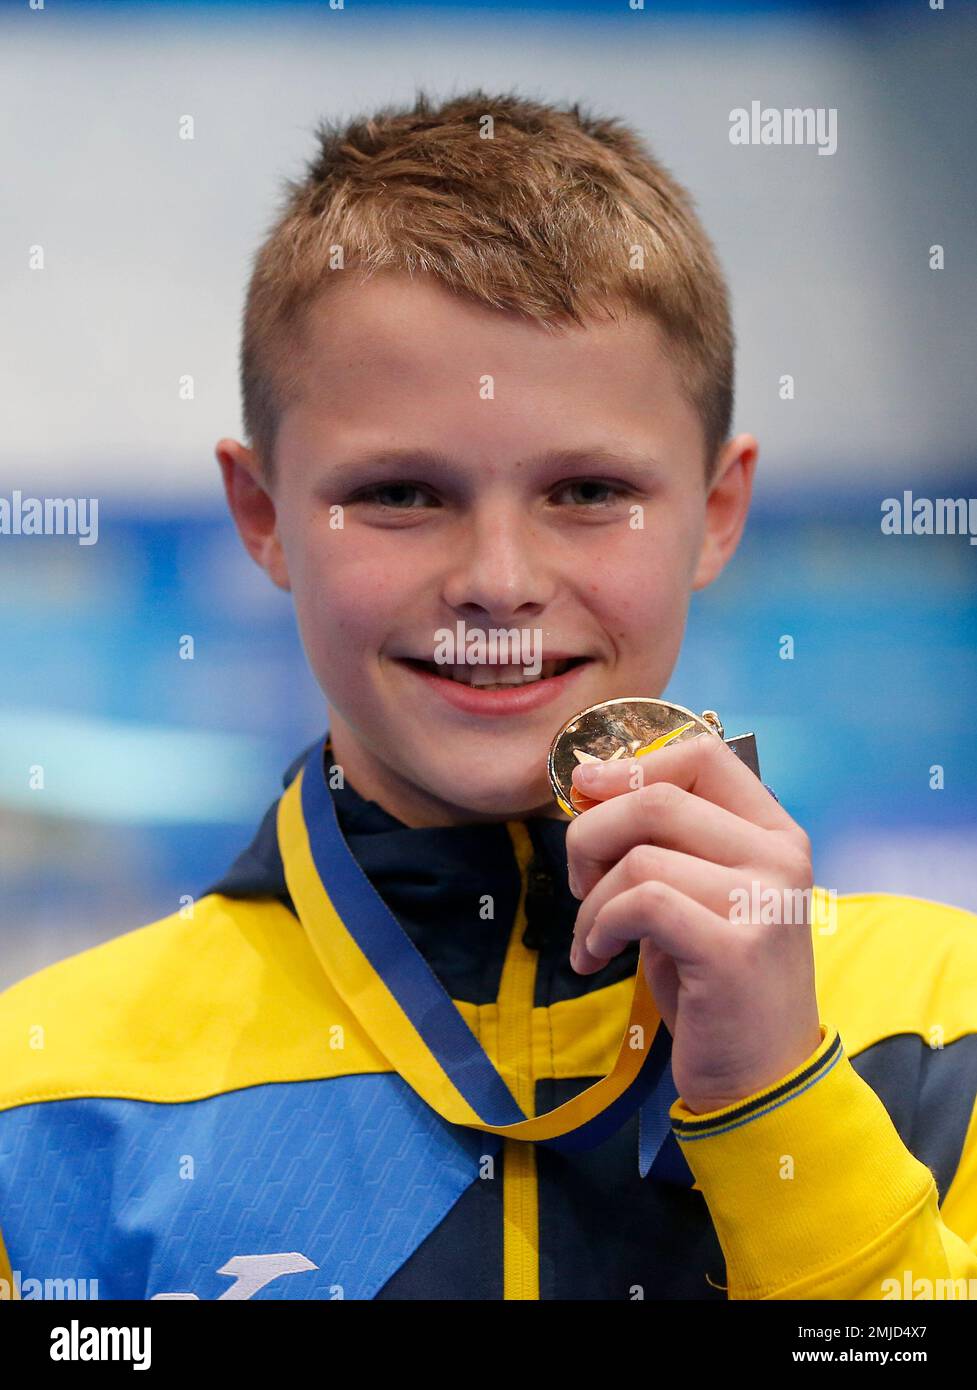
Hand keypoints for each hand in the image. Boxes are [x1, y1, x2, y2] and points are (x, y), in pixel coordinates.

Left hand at [565, 733, 821, 1113]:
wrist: (760, 1077)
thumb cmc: (714, 980)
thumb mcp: (694, 894)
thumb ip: (661, 839)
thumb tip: (588, 782)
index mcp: (773, 832)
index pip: (703, 756)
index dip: (633, 765)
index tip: (587, 791)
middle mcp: (779, 858)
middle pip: (657, 800)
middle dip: (591, 835)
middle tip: (581, 882)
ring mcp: (763, 903)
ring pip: (640, 857)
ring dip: (593, 901)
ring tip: (593, 938)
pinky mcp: (734, 950)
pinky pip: (642, 904)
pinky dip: (601, 927)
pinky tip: (598, 957)